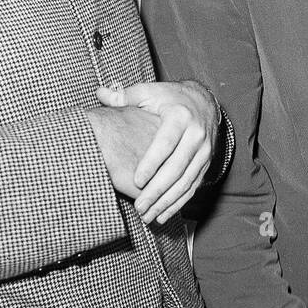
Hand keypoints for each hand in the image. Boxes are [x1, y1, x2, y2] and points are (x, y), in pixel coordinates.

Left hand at [96, 80, 220, 224]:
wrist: (205, 102)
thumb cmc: (170, 97)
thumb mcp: (149, 91)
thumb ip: (124, 95)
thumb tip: (100, 93)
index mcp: (180, 117)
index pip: (166, 143)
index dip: (152, 163)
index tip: (136, 181)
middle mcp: (196, 136)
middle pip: (177, 168)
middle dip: (157, 190)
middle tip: (139, 206)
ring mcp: (204, 152)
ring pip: (186, 182)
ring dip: (167, 202)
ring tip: (148, 216)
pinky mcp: (207, 164)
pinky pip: (194, 187)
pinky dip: (179, 203)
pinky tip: (163, 215)